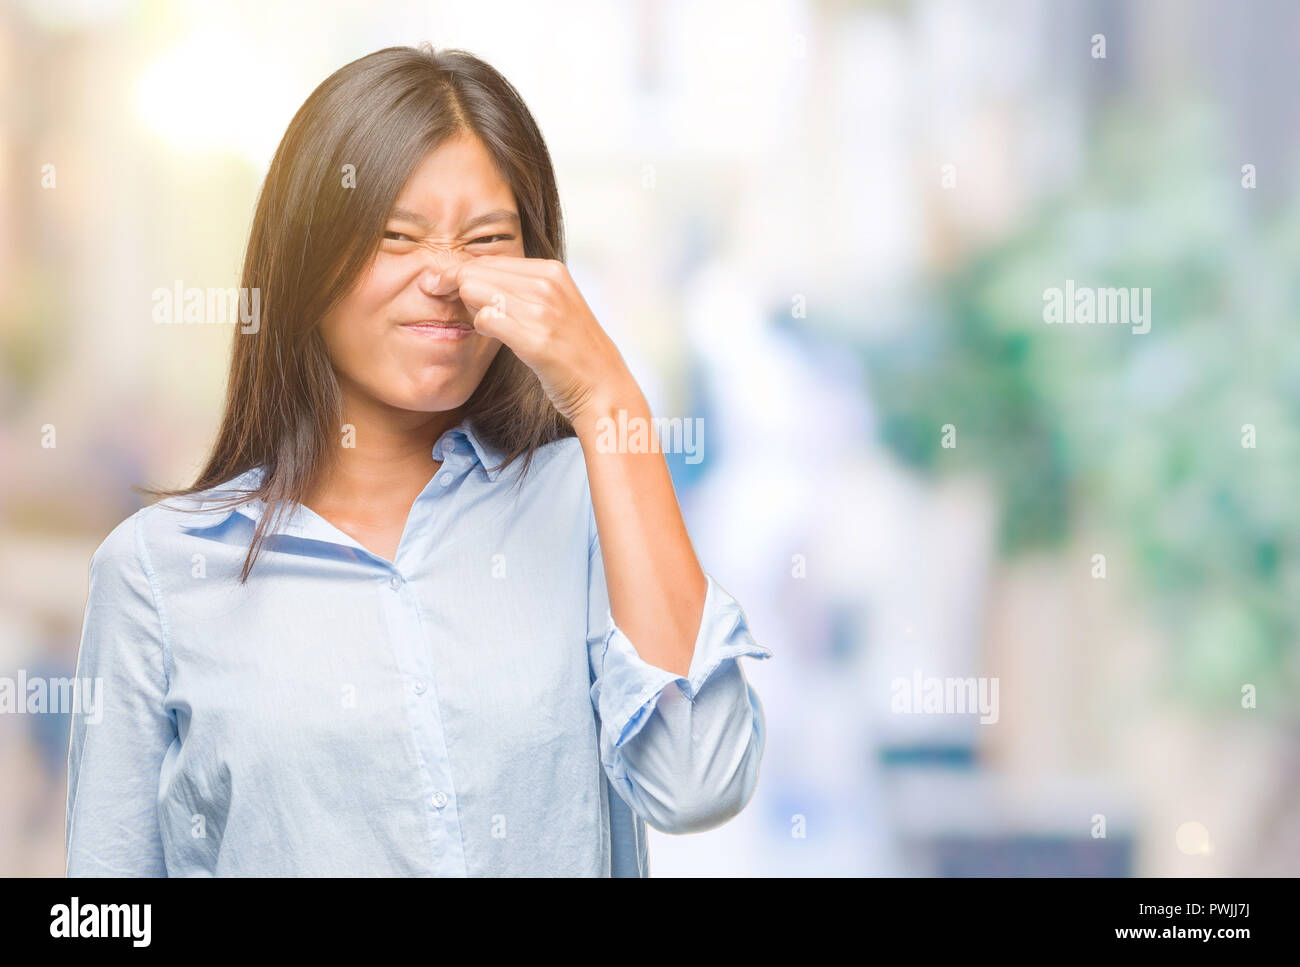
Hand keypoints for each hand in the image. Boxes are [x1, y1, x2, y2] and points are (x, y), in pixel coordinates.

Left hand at [448, 256, 631, 424]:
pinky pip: (484, 319)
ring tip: (489, 325)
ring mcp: (542, 310)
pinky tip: (494, 337)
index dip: (462, 274)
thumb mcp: (554, 304)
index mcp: (552, 270)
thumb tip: (470, 277)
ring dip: (471, 310)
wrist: (603, 386)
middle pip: (475, 271)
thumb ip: (521, 287)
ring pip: (474, 291)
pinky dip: (481, 328)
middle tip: (463, 308)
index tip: (449, 289)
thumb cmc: (573, 350)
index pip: (487, 259)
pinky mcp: (534, 339)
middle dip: (458, 289)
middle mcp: (547, 283)